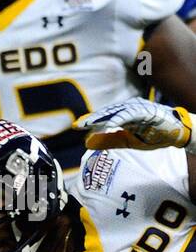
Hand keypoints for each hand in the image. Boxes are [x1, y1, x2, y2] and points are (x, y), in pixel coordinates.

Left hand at [74, 97, 192, 151]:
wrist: (176, 134)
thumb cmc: (153, 135)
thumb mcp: (127, 141)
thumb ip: (109, 141)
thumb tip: (87, 143)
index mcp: (124, 115)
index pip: (103, 117)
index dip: (90, 121)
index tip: (75, 126)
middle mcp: (129, 109)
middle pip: (107, 112)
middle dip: (92, 119)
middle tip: (77, 125)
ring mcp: (138, 108)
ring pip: (116, 111)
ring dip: (102, 117)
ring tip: (88, 124)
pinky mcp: (147, 111)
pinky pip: (130, 114)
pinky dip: (119, 119)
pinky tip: (109, 125)